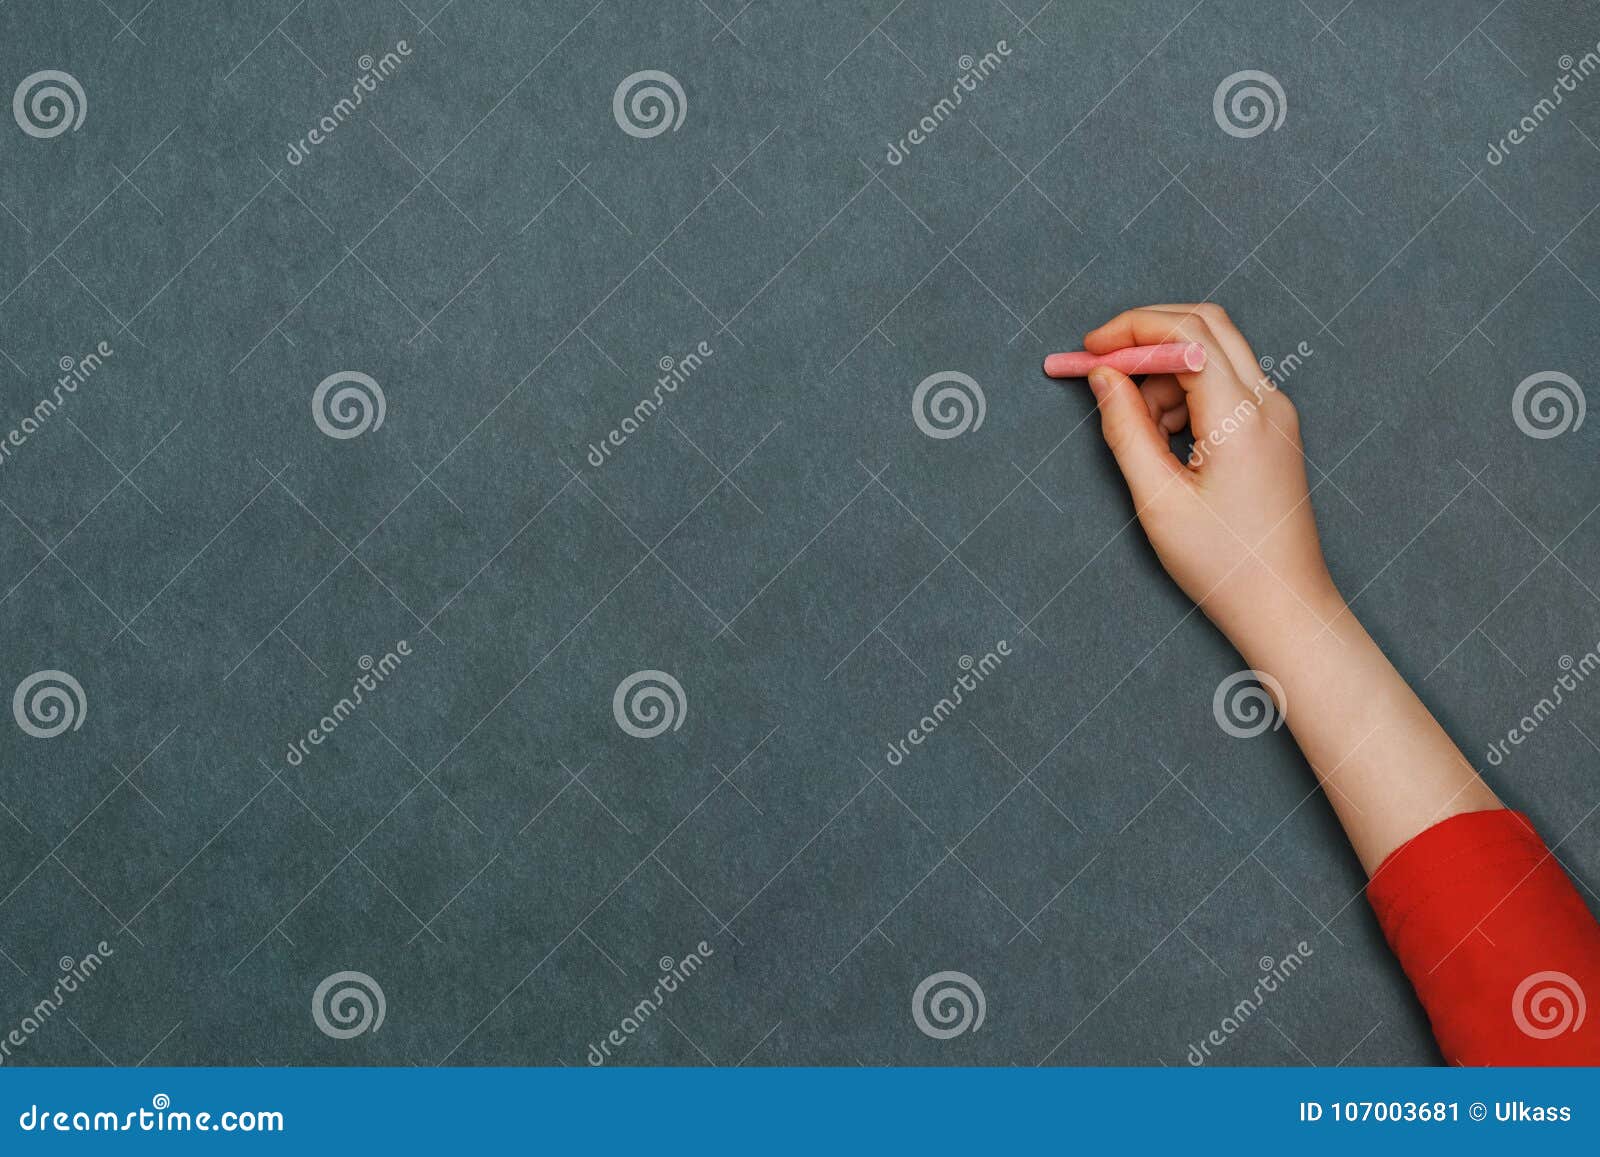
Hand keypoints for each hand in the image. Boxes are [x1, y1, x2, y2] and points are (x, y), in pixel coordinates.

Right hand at [1080, 304, 1340, 655]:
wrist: (1282, 603)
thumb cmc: (1223, 563)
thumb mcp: (1158, 499)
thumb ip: (1125, 429)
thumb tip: (1102, 377)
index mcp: (1241, 418)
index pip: (1185, 334)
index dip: (1129, 331)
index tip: (1087, 350)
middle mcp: (1268, 402)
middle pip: (1204, 324)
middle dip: (1145, 336)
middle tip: (1101, 366)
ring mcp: (1276, 413)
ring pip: (1212, 352)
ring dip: (1164, 372)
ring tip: (1138, 431)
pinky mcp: (1273, 427)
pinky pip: (1224, 383)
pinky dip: (1185, 392)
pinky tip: (1165, 439)